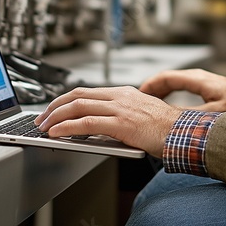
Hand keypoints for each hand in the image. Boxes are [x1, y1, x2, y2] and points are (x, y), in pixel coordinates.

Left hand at [34, 86, 180, 156]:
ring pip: (77, 107)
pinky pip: (86, 123)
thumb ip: (119, 117)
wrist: (183, 134)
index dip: (65, 100)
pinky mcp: (120, 123)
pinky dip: (66, 127)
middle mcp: (119, 96)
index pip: (86, 92)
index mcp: (124, 93)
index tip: (53, 110)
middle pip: (77, 95)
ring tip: (44, 127)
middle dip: (55, 107)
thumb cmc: (166, 130)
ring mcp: (119, 109)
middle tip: (42, 118)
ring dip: (56, 117)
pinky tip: (56, 133)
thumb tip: (96, 128)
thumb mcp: (139, 116)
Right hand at [140, 69, 225, 111]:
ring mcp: (201, 81)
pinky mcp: (205, 87)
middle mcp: (197, 77)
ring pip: (173, 83)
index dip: (149, 85)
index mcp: (196, 79)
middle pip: (167, 80)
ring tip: (150, 105)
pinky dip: (170, 95)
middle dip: (152, 90)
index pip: (165, 77)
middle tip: (140, 102)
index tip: (138, 95)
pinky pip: (181, 88)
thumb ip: (190, 115)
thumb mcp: (213, 113)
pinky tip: (168, 106)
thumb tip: (171, 120)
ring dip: (160, 93)